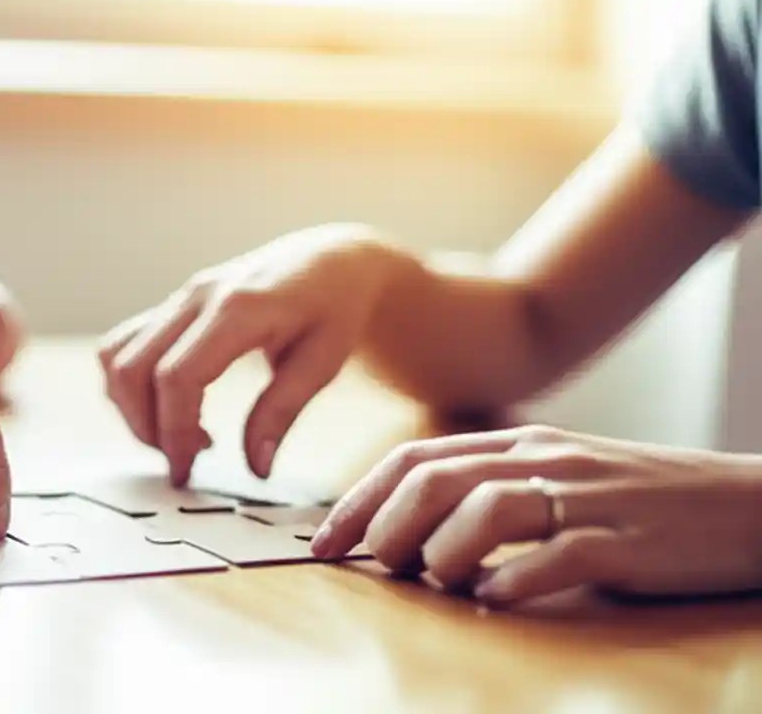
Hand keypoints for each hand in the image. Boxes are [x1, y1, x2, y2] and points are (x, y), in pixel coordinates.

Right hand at [98, 225, 402, 484]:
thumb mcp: (323, 364)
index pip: (177, 377)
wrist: (333, 261)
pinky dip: (133, 384)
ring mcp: (180, 297)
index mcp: (237, 309)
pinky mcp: (174, 305)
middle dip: (146, 427)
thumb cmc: (335, 309)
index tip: (186, 470)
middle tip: (183, 461)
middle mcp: (198, 297)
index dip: (172, 431)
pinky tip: (172, 405)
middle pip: (133, 368)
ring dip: (132, 406)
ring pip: (118, 355)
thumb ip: (282, 412)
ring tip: (178, 435)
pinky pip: (126, 344)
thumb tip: (255, 466)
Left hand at [310, 425, 761, 603]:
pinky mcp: (626, 542)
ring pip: (486, 509)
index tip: (322, 540)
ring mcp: (587, 497)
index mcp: (524, 442)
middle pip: (436, 479)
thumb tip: (410, 532)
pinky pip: (555, 556)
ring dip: (439, 551)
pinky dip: (511, 582)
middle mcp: (547, 459)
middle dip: (382, 524)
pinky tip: (493, 599)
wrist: (751, 505)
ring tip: (431, 581)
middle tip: (367, 565)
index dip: (360, 499)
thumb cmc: (643, 499)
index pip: (416, 459)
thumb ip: (494, 490)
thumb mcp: (561, 477)